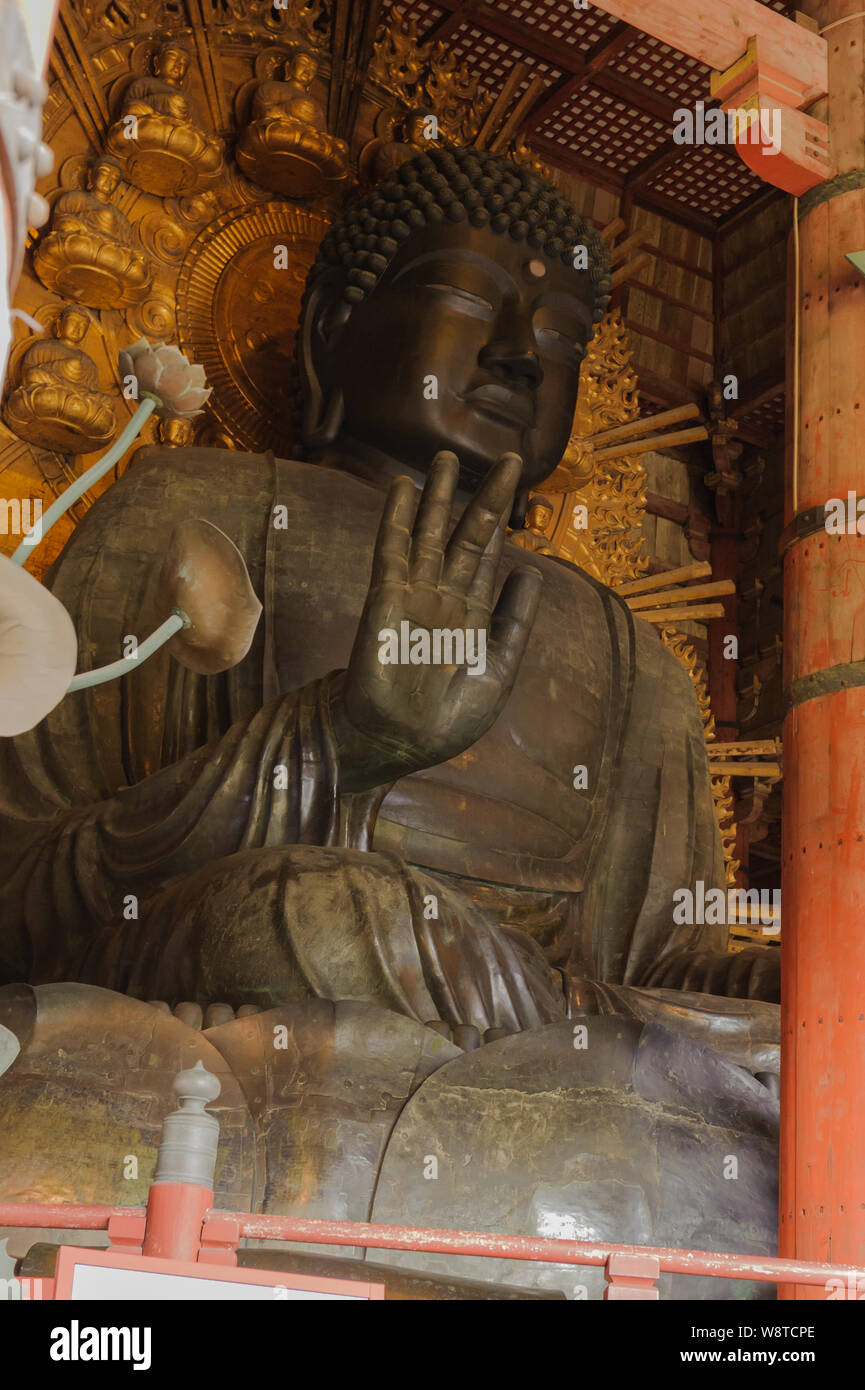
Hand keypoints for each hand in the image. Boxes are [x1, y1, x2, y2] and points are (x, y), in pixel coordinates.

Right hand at [332, 451, 541, 792]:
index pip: (487, 559)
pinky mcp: (385, 598)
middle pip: (466, 537)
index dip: (502, 524)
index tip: (521, 492)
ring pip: (430, 534)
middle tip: (509, 459)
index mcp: (471, 616)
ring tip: (447, 458)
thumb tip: (533, 573)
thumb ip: (514, 622)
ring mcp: (414, 595)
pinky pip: (392, 550)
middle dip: (486, 498)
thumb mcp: (497, 671)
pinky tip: (404, 488)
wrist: (399, 742)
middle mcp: (444, 598)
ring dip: (439, 496)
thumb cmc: (447, 719)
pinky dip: (398, 518)